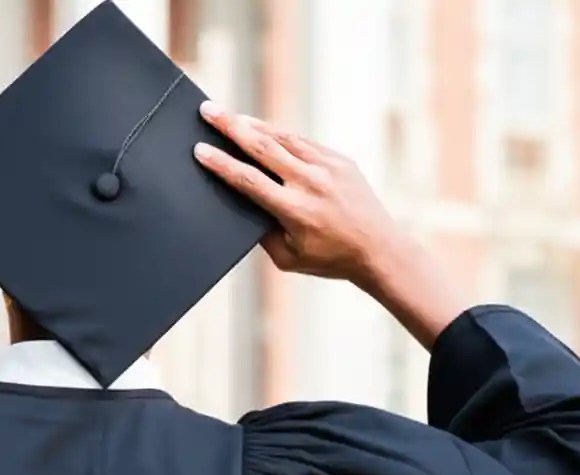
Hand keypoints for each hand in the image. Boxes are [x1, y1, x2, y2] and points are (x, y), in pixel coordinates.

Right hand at [194, 102, 466, 348]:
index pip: (249, 180)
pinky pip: (303, 143)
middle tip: (207, 110)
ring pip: (283, 138)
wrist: (379, 249)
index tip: (200, 149)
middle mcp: (310, 183)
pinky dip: (280, 135)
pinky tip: (263, 129)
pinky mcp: (339, 160)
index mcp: (294, 210)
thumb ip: (263, 233)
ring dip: (254, 125)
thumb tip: (244, 204)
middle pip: (262, 146)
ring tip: (230, 116)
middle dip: (231, 126)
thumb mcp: (288, 259)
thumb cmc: (330, 259)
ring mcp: (328, 167)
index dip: (221, 164)